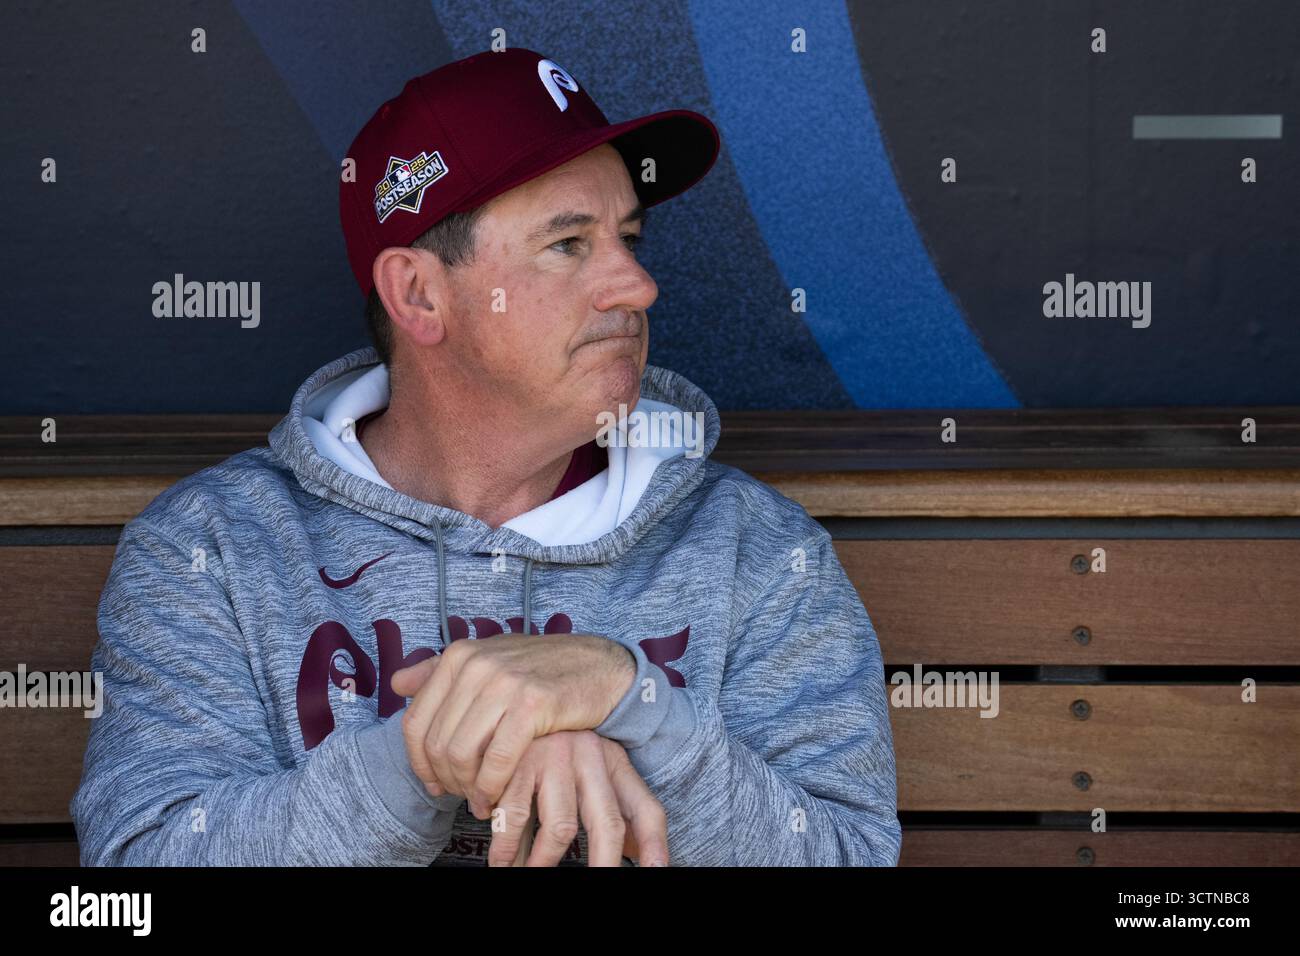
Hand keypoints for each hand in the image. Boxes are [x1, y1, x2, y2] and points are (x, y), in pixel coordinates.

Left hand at [391, 633, 636, 815]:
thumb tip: (398, 684)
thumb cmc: (542, 670)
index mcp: (459, 655)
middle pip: (437, 742)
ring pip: (461, 753)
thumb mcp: (489, 661)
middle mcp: (476, 664)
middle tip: (462, 796)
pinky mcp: (532, 703)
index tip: (434, 783)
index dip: (419, 762)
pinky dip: (491, 786)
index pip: (416, 721)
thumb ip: (440, 671)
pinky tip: (496, 797)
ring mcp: (504, 682)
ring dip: (467, 787)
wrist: (599, 667)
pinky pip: (497, 759)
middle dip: (446, 779)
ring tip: (480, 799)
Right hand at [487, 730, 667, 866]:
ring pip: (561, 829)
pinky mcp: (519, 760)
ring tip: (528, 873)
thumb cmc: (553, 749)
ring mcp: (556, 756)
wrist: (511, 705)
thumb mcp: (588, 769)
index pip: (646, 809)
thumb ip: (608, 807)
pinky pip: (514, 817)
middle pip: (609, 825)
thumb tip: (634, 855)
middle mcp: (592, 756)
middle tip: (598, 884)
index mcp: (615, 761)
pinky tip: (501, 858)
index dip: (654, 845)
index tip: (657, 870)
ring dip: (542, 863)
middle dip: (604, 865)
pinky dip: (505, 847)